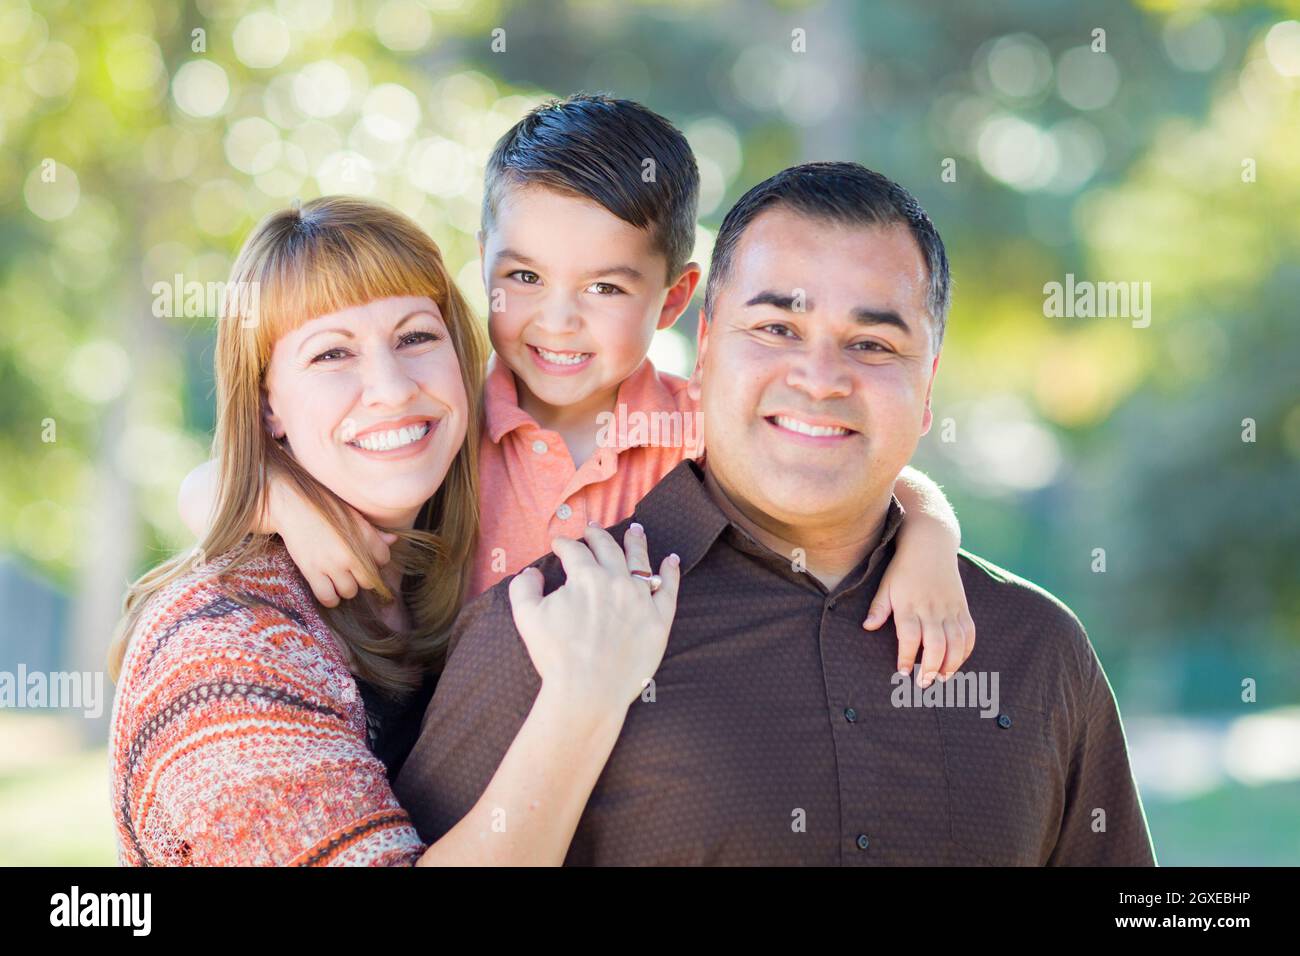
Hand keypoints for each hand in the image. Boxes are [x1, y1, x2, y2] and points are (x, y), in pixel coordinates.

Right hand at [269, 477, 396, 606]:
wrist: (293, 505)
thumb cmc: (325, 507)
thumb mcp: (352, 515)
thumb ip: (373, 531)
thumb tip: (394, 540)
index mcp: (365, 535)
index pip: (384, 559)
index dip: (376, 560)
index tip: (366, 557)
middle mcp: (352, 553)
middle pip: (369, 581)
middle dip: (362, 578)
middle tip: (351, 571)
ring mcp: (332, 564)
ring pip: (350, 592)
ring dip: (346, 588)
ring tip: (339, 578)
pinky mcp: (312, 571)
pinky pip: (328, 597)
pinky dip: (330, 599)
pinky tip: (329, 591)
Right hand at [508, 521, 680, 715]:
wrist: (588, 692)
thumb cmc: (556, 656)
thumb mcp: (527, 617)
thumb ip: (524, 587)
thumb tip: (531, 572)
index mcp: (586, 577)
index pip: (574, 551)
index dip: (564, 545)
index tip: (559, 544)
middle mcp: (617, 581)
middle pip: (608, 549)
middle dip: (598, 536)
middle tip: (593, 529)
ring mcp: (641, 600)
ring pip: (640, 562)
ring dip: (636, 543)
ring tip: (636, 530)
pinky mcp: (659, 621)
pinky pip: (668, 591)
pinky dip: (670, 573)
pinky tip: (671, 560)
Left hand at [863, 542, 974, 687]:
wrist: (930, 545)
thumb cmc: (904, 568)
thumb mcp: (886, 586)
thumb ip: (878, 608)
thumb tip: (867, 627)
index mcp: (910, 606)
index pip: (910, 638)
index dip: (907, 657)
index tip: (903, 671)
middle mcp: (932, 609)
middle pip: (936, 645)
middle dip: (931, 668)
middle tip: (924, 682)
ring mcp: (950, 609)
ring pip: (956, 643)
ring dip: (951, 664)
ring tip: (942, 678)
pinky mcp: (962, 607)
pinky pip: (969, 633)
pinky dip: (966, 650)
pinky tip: (957, 661)